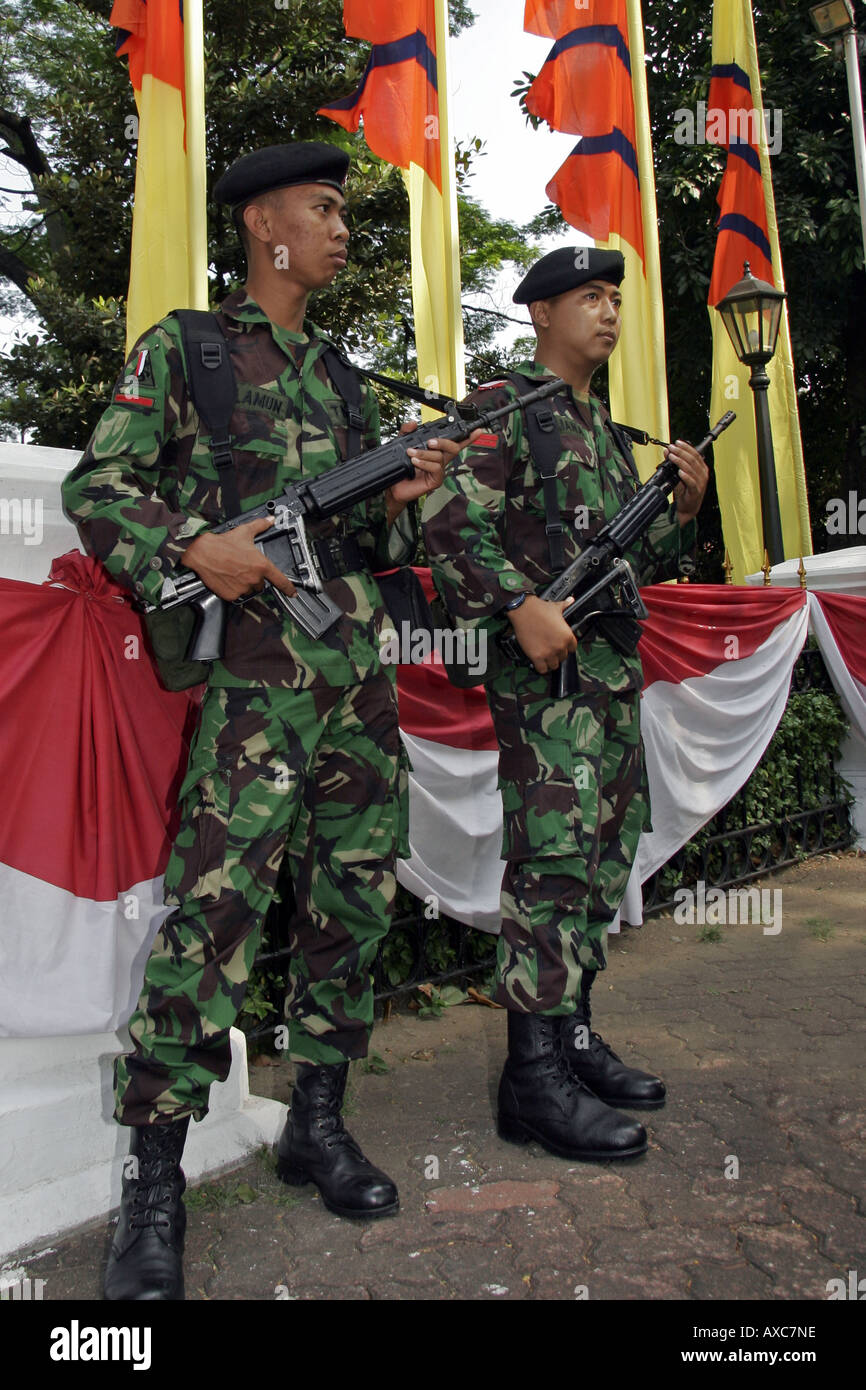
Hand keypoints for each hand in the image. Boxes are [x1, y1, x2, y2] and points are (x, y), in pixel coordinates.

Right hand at [182, 517, 296, 601]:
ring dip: (245, 585)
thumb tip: (270, 520)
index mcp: (261, 565)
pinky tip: (228, 579)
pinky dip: (233, 590)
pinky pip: (237, 596)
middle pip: (261, 585)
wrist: (203, 553)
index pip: (280, 580)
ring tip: (234, 573)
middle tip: (243, 569)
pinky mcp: (231, 595)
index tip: (292, 593)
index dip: (288, 588)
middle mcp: (254, 579)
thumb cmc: (223, 544)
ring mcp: (243, 588)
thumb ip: (260, 526)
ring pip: (249, 591)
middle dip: (255, 578)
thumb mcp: (244, 532)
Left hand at [386, 423, 483, 522]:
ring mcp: (439, 471)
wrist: (394, 486)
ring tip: (411, 454)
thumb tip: (413, 423)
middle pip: (454, 447)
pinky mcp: (436, 480)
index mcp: (436, 451)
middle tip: (430, 442)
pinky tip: (415, 462)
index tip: (477, 430)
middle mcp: (440, 461)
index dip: (467, 437)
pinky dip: (425, 463)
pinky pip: (436, 468)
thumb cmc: (401, 467)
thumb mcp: (401, 444)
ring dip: (425, 453)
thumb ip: (406, 432)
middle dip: (443, 442)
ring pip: (441, 457)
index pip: (455, 442)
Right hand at [507, 594, 577, 673]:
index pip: (572, 649)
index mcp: (567, 636)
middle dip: (557, 654)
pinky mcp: (537, 657)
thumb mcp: (556, 607)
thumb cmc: (539, 609)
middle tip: (550, 649)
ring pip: (554, 665)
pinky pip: (542, 670)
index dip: (566, 647)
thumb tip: (571, 600)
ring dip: (549, 662)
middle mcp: (560, 646)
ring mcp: (549, 653)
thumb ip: (566, 606)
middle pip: (563, 658)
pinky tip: (538, 662)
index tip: (560, 645)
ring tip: (544, 656)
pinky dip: (540, 667)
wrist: (524, 611)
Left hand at [667, 440, 708, 523]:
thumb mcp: (678, 475)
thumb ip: (674, 463)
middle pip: (693, 459)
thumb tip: (667, 451)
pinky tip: (679, 472)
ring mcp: (700, 483)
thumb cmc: (685, 491)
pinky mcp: (696, 491)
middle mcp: (702, 474)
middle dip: (681, 452)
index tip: (676, 442)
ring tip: (672, 457)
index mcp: (701, 468)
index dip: (686, 447)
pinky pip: (691, 482)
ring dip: (680, 461)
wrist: (688, 508)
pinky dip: (685, 476)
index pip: (695, 454)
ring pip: (691, 469)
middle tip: (672, 448)